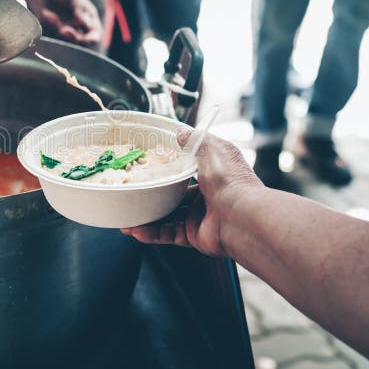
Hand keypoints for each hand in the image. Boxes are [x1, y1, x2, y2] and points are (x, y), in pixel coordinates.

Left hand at [11, 0, 101, 45]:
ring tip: (56, 21)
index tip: (88, 39)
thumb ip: (82, 7)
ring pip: (66, 41)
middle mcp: (76, 26)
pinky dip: (50, 25)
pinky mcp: (48, 31)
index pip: (95, 33)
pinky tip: (46, 13)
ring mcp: (62, 29)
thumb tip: (89, 25)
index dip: (93, 38)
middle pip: (82, 42)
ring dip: (62, 33)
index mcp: (87, 17)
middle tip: (69, 32)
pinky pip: (51, 35)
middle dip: (76, 39)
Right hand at [121, 132, 262, 255]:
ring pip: (168, 216)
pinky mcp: (194, 235)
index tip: (151, 166)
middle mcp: (208, 195)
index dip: (172, 167)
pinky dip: (152, 232)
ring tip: (127, 214)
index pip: (191, 169)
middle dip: (154, 194)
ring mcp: (201, 216)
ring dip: (147, 216)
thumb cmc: (231, 180)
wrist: (241, 217)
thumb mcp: (213, 149)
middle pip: (175, 194)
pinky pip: (169, 233)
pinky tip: (136, 229)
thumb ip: (196, 139)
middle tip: (134, 191)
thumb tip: (181, 132)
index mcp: (215, 174)